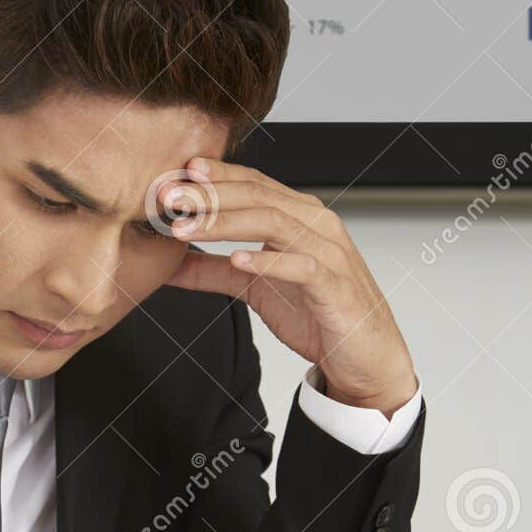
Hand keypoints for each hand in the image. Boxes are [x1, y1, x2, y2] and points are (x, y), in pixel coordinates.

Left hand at [162, 157, 417, 416]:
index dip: (214, 177)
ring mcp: (329, 252)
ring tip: (187, 228)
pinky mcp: (335, 286)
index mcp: (298, 217)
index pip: (252, 184)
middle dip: (210, 194)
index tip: (174, 175)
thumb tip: (166, 263)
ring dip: (226, 222)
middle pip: (259, 196)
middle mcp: (315, 225)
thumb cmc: (316, 313)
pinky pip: (302, 266)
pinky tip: (237, 260)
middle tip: (169, 197)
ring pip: (275, 223)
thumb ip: (211, 271)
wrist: (364, 356)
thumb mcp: (251, 288)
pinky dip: (268, 261)